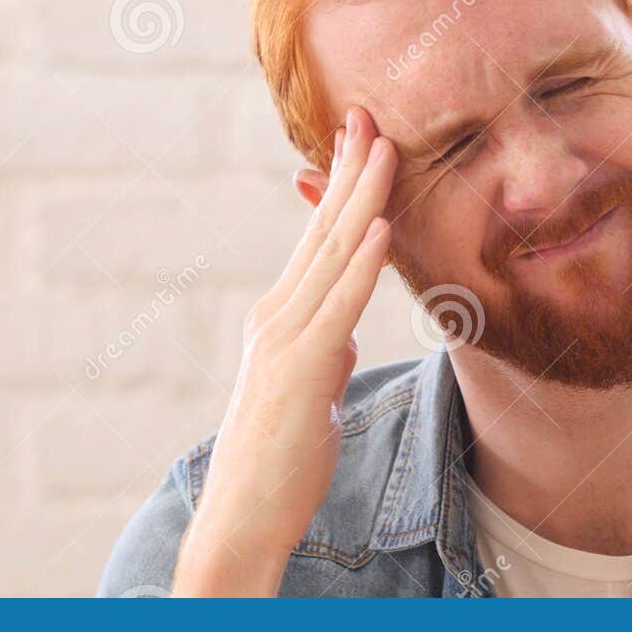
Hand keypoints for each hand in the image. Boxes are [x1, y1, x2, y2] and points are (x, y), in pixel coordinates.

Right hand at [172, 106, 394, 595]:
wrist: (245, 517)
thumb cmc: (283, 459)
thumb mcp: (314, 391)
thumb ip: (327, 353)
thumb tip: (345, 333)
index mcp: (284, 315)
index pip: (320, 236)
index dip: (343, 184)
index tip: (362, 139)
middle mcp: (279, 314)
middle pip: (325, 228)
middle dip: (351, 168)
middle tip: (371, 113)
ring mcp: (288, 338)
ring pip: (334, 253)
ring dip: (363, 197)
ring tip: (386, 148)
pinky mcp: (303, 369)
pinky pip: (340, 306)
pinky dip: (362, 264)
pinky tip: (380, 228)